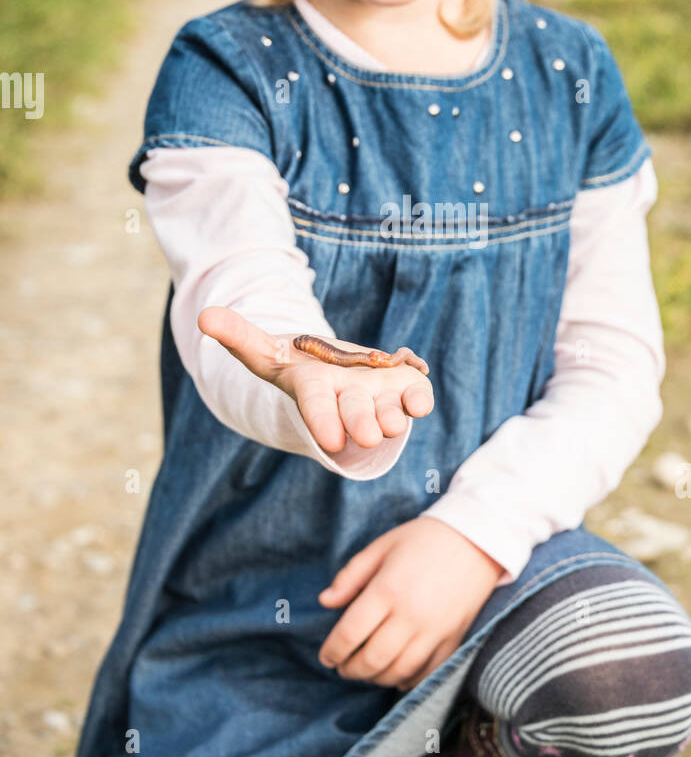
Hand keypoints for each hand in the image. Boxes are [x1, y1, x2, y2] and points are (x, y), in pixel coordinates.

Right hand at [197, 306, 433, 452]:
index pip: (318, 411)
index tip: (331, 440)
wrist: (338, 376)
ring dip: (394, 416)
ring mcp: (379, 398)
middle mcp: (349, 402)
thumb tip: (203, 316)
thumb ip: (238, 335)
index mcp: (315, 394)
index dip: (324, 423)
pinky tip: (418, 398)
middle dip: (363, 425)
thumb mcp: (265, 350)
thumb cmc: (299, 366)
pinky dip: (420, 399)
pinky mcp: (405, 388)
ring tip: (393, 419)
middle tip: (369, 435)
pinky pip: (417, 397)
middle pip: (358, 417)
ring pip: (391, 414)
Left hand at [317, 516, 506, 690]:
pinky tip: (395, 673)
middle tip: (342, 667)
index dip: (332, 651)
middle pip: (372, 659)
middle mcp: (411, 615)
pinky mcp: (453, 640)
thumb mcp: (382, 546)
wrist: (477, 539)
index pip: (350, 633)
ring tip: (366, 670)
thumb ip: (351, 576)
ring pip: (397, 672)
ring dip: (376, 678)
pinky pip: (426, 673)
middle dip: (350, 669)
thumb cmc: (424, 539)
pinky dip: (407, 680)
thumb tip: (325, 601)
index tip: (326, 656)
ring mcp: (435, 631)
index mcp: (388, 589)